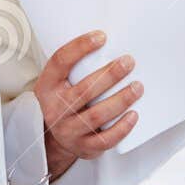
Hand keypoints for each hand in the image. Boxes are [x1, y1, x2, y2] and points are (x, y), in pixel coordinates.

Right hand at [33, 30, 142, 179]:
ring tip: (138, 87)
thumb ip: (75, 67)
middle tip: (129, 62)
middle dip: (110, 75)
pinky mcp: (83, 147)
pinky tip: (134, 115)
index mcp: (47, 86)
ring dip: (121, 99)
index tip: (102, 36)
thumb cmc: (64, 100)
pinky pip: (105, 140)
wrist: (53, 139)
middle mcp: (55, 109)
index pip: (60, 62)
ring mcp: (68, 130)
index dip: (80, 47)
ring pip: (97, 115)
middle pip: (84, 90)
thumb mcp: (59, 82)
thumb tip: (108, 41)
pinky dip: (121, 128)